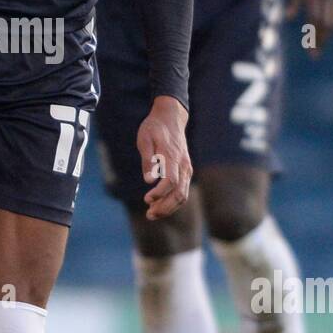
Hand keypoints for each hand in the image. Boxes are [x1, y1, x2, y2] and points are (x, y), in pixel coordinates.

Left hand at [137, 96, 191, 219]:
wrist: (171, 117)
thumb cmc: (155, 127)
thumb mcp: (145, 138)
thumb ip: (148, 159)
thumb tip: (149, 180)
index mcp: (172, 156)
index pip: (171, 180)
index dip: (160, 193)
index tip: (146, 199)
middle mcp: (183, 165)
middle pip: (179, 193)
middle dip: (165, 207)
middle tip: (149, 214)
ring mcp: (187, 169)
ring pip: (183, 195)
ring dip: (169, 207)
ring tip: (151, 214)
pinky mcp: (185, 171)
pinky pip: (182, 191)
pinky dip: (172, 202)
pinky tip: (158, 205)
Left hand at [285, 0, 332, 55]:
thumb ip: (294, 1)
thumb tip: (286, 18)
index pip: (313, 22)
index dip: (312, 38)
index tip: (311, 51)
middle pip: (325, 26)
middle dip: (320, 41)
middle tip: (315, 54)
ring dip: (327, 34)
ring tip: (320, 44)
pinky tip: (328, 30)